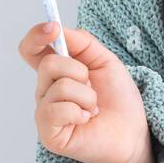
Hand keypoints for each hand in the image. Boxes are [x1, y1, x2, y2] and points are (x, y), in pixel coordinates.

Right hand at [17, 21, 149, 162]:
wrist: (132, 133)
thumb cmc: (118, 99)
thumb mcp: (105, 61)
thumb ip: (82, 42)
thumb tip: (58, 29)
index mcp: (56, 72)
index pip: (31, 50)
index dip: (36, 35)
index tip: (53, 28)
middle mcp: (45, 91)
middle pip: (48, 64)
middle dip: (79, 71)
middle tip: (92, 87)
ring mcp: (45, 112)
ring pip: (59, 86)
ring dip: (87, 95)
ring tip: (93, 108)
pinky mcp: (49, 134)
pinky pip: (58, 110)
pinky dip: (80, 111)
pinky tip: (86, 119)